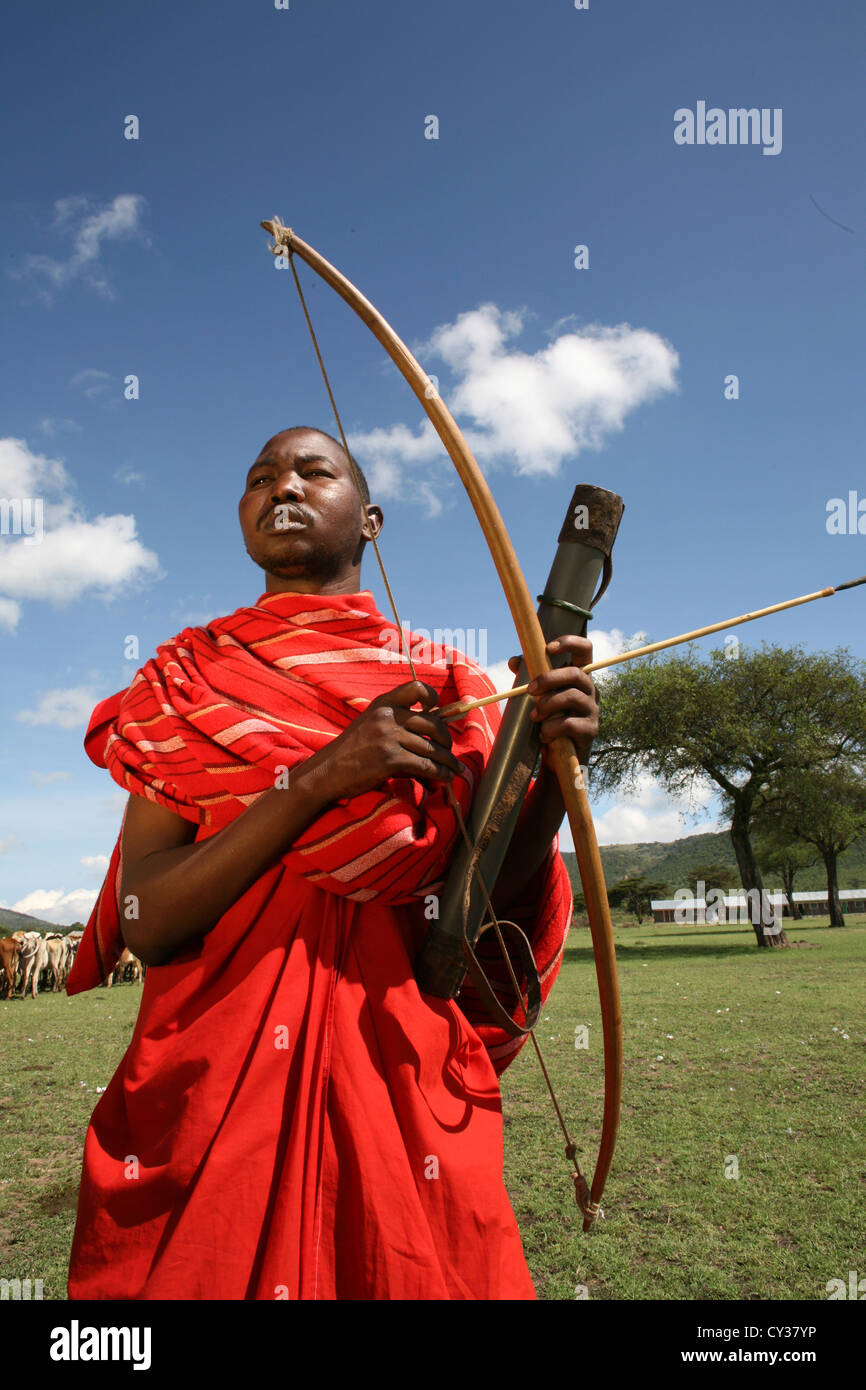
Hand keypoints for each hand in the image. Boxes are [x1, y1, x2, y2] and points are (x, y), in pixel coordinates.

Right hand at [304, 679, 466, 802]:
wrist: (328, 771)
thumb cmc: (351, 750)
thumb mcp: (370, 723)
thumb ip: (395, 719)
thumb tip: (432, 727)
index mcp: (383, 703)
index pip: (416, 688)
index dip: (432, 697)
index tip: (436, 711)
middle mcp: (388, 717)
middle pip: (434, 723)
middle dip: (447, 740)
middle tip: (449, 751)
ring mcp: (390, 738)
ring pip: (432, 748)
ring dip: (448, 762)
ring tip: (454, 769)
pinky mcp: (391, 760)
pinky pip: (426, 766)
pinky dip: (439, 773)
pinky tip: (444, 778)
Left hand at [507, 634, 598, 764]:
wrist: (561, 754)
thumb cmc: (549, 717)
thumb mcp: (539, 694)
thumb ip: (528, 676)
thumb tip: (513, 661)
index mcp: (578, 675)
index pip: (584, 648)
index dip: (570, 642)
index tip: (549, 648)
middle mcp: (590, 689)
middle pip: (575, 673)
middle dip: (549, 679)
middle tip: (529, 690)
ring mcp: (592, 709)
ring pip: (572, 697)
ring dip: (547, 705)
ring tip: (534, 716)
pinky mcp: (590, 730)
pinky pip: (570, 724)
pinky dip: (551, 728)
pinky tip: (544, 735)